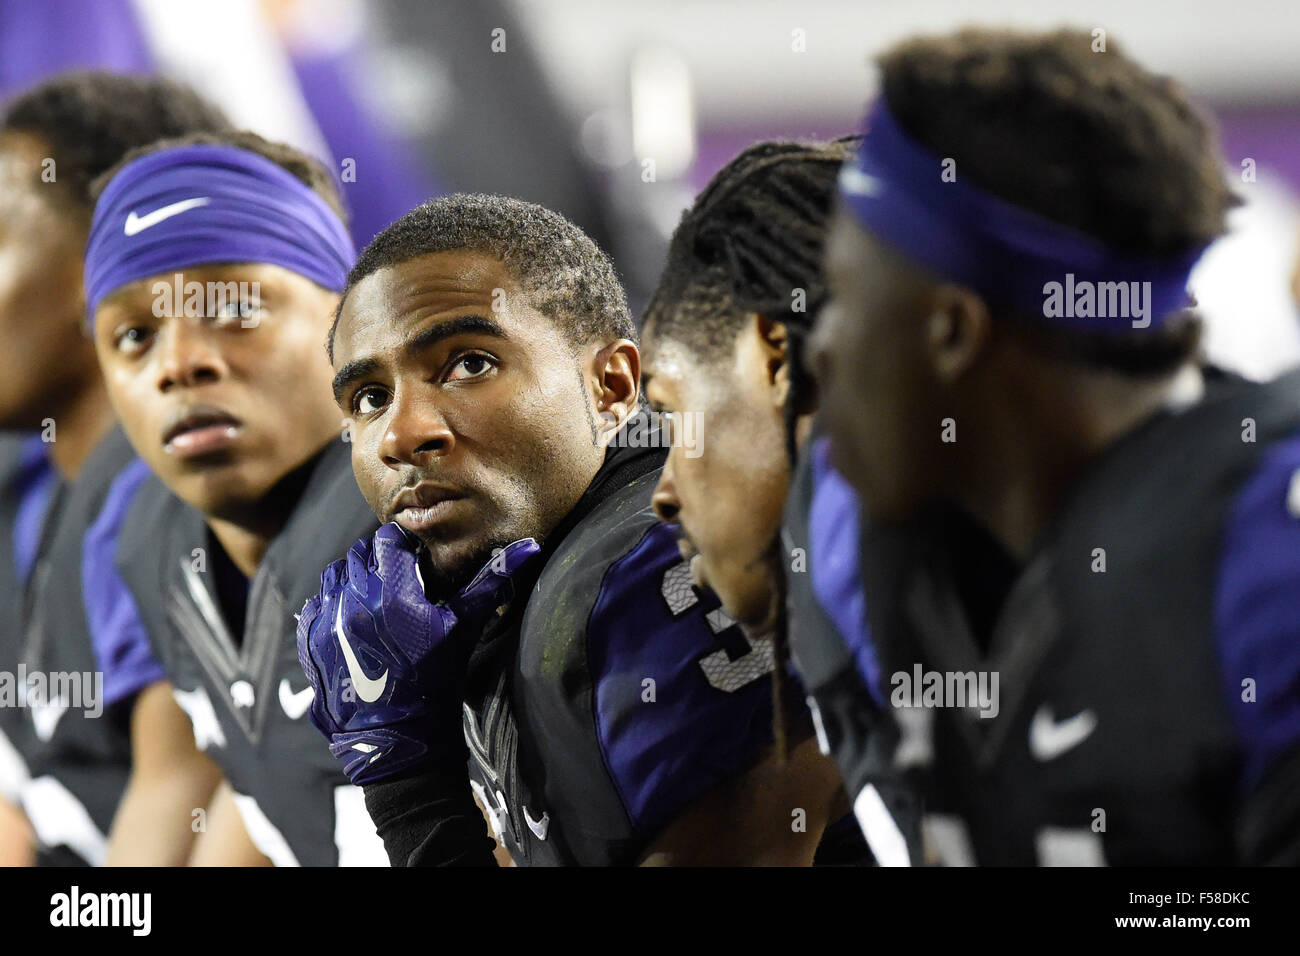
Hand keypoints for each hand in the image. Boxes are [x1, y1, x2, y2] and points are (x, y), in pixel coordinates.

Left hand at [296, 524, 539, 784]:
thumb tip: (529, 547)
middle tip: (396, 578)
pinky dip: (330, 604)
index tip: (413, 558)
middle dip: (377, 560)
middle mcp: (354, 601)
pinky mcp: (310, 645)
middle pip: (358, 556)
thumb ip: (492, 584)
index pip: (388, 540)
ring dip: (351, 579)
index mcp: (392, 592)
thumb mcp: (466, 630)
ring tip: (372, 597)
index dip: (403, 544)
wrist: (399, 741)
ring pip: (332, 577)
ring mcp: (327, 623)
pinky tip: (350, 619)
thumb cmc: (437, 682)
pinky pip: (313, 606)